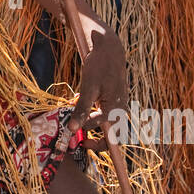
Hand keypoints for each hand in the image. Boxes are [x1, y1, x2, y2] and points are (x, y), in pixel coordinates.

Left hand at [69, 26, 128, 144]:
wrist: (109, 49)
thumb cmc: (99, 66)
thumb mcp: (88, 88)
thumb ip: (81, 110)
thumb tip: (72, 129)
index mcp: (115, 111)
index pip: (108, 139)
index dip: (92, 144)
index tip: (77, 140)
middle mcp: (121, 111)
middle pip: (112, 136)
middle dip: (96, 141)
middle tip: (80, 141)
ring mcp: (119, 106)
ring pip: (108, 126)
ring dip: (93, 127)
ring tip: (78, 121)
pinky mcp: (115, 100)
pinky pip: (105, 114)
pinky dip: (94, 115)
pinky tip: (81, 103)